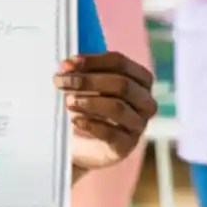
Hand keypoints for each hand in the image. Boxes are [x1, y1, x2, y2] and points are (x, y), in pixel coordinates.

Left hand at [54, 52, 157, 171]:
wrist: (83, 146)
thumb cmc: (88, 107)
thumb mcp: (87, 86)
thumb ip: (82, 72)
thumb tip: (68, 65)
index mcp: (141, 79)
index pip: (120, 62)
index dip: (92, 61)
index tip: (67, 64)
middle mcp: (145, 102)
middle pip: (121, 84)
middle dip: (87, 80)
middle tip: (60, 82)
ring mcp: (138, 125)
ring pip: (117, 107)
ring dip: (89, 101)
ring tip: (67, 101)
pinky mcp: (126, 146)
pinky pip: (111, 133)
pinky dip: (91, 125)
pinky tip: (75, 121)